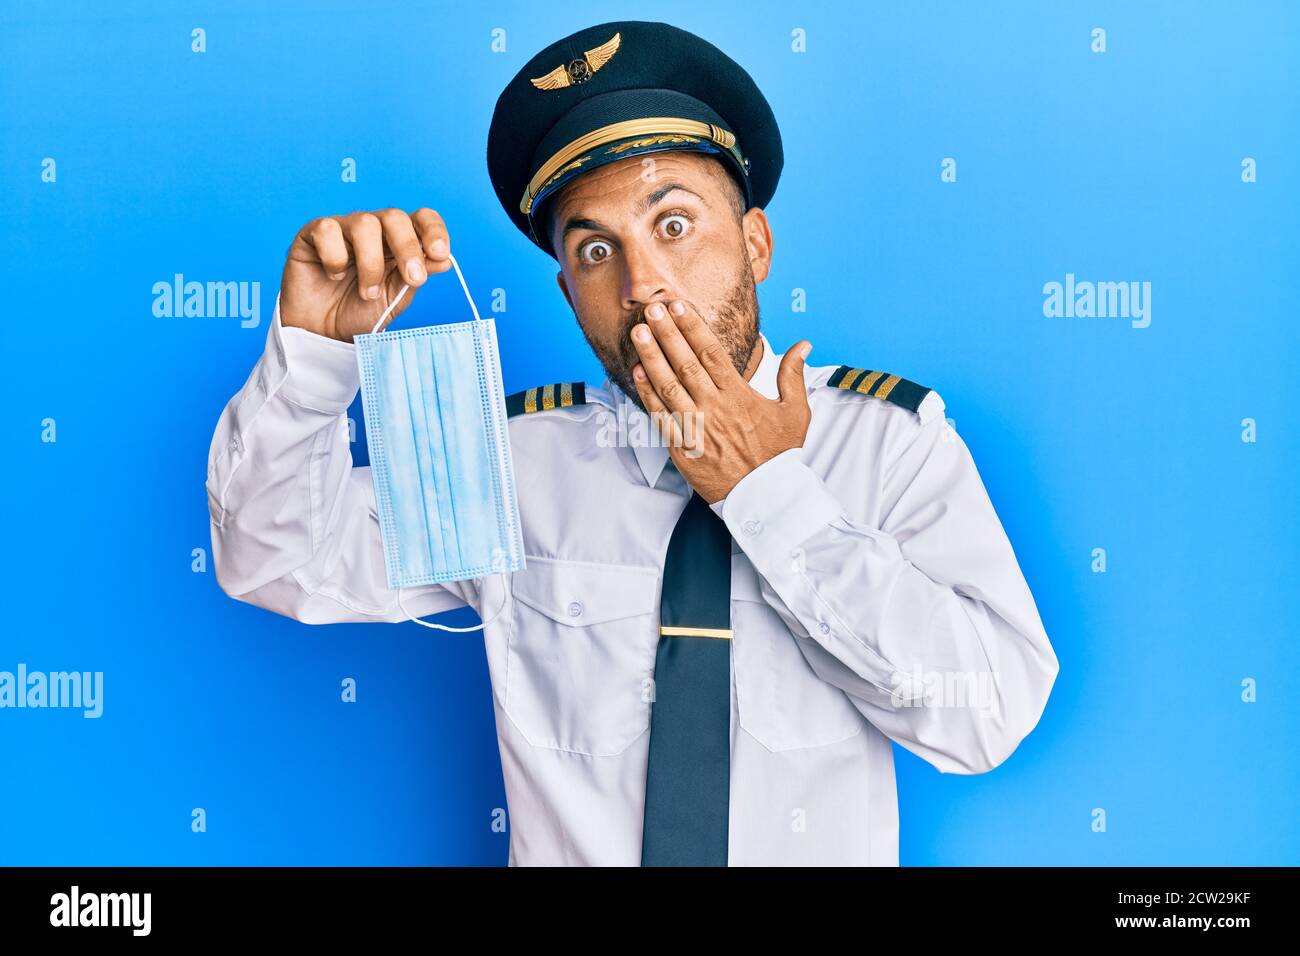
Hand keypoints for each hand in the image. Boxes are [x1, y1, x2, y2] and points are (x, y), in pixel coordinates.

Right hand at [279, 208, 452, 341]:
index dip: (433, 230)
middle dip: (408, 248)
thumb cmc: (360, 311)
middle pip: (395, 216)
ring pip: (364, 223)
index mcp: (397, 241)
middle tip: (413, 279)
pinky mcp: (313, 233)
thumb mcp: (395, 298)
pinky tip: (333, 275)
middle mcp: (373, 229)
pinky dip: (335, 257)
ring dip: (371, 264)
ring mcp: (343, 228)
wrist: (323, 331)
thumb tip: (444, 260)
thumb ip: (416, 278)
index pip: (420, 218)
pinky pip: (327, 230)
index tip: (440, 253)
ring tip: (368, 293)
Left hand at [629, 299, 812, 503]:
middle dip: (667, 334)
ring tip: (638, 334)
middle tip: (651, 309)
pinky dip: (648, 395)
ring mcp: (696, 428)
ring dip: (652, 358)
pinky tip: (638, 374)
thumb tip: (803, 344)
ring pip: (669, 387)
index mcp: (739, 395)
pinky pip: (661, 417)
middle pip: (686, 363)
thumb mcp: (796, 413)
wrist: (765, 497)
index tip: (678, 307)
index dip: (693, 327)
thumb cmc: (779, 454)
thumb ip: (794, 375)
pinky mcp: (683, 449)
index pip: (711, 353)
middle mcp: (715, 408)